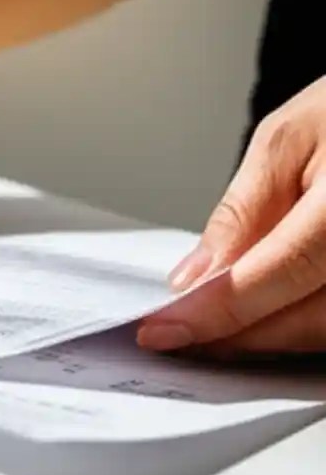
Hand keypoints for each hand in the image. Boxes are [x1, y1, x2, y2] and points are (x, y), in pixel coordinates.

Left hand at [139, 76, 325, 355]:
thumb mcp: (288, 138)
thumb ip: (243, 211)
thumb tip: (196, 277)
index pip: (286, 270)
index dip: (220, 309)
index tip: (164, 330)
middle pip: (310, 318)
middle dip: (237, 333)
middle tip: (179, 329)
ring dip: (268, 336)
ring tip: (216, 320)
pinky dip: (300, 323)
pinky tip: (265, 311)